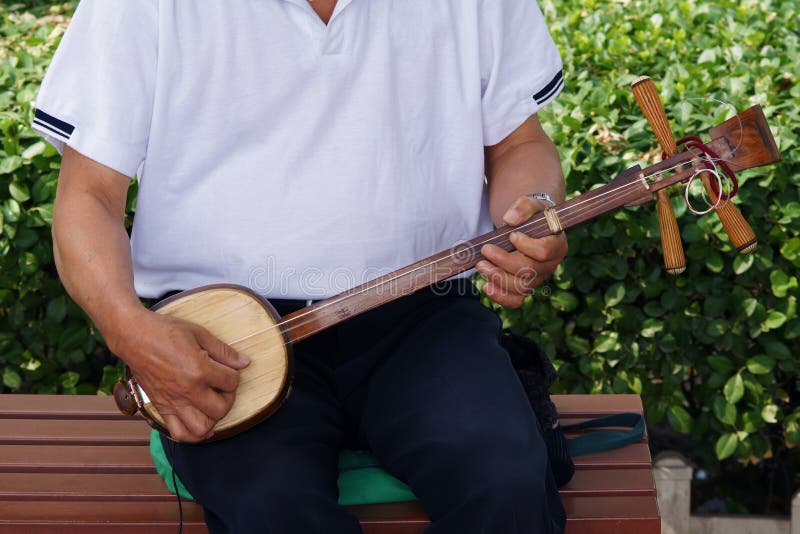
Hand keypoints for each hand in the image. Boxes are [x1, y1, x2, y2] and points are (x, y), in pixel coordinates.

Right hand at [108, 309, 249, 442]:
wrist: (133, 336)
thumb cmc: (165, 331)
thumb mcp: (199, 334)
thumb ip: (223, 351)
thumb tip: (244, 363)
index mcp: (199, 370)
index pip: (231, 382)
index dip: (234, 376)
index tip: (227, 370)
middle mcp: (187, 390)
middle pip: (221, 409)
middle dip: (228, 399)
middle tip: (222, 388)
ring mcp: (172, 401)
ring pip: (201, 429)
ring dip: (212, 420)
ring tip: (211, 405)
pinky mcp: (160, 407)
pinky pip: (178, 433)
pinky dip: (191, 434)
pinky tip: (198, 421)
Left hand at [476, 195, 567, 307]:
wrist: (530, 226)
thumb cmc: (532, 215)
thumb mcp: (531, 204)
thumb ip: (523, 207)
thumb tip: (510, 219)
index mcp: (557, 245)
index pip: (543, 252)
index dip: (526, 246)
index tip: (511, 235)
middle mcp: (550, 265)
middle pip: (528, 271)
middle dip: (503, 262)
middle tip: (485, 250)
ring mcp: (538, 278)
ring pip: (520, 287)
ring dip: (497, 278)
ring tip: (480, 265)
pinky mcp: (525, 286)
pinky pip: (516, 300)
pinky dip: (501, 297)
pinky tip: (487, 287)